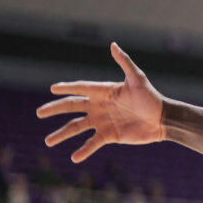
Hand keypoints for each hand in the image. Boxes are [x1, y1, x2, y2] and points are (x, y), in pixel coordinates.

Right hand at [37, 43, 165, 161]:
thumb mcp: (137, 78)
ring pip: (77, 127)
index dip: (67, 88)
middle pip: (73, 107)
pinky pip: (92, 143)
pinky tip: (74, 157)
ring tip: (48, 142)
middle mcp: (100, 106)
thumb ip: (124, 62)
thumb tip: (113, 45)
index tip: (53, 88)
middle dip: (55, 109)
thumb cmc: (152, 97)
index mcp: (104, 91)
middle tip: (39, 113)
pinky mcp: (110, 135)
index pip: (81, 88)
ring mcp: (103, 121)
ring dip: (62, 134)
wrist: (163, 119)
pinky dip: (83, 150)